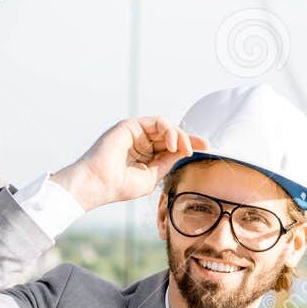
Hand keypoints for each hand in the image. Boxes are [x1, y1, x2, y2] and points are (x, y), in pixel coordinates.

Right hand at [50, 117, 208, 210]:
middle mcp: (142, 143)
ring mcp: (136, 133)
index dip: (189, 146)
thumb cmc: (121, 186)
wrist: (100, 184)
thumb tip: (183, 153)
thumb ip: (166, 163)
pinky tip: (172, 143)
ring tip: (185, 149)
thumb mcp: (152, 177)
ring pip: (166, 127)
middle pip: (172, 135)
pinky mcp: (130, 125)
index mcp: (147, 157)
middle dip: (190, 139)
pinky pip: (156, 121)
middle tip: (204, 145)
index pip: (172, 148)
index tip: (207, 149)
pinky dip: (168, 129)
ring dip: (180, 136)